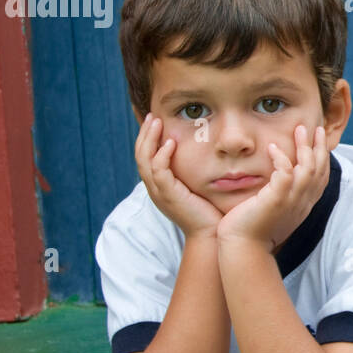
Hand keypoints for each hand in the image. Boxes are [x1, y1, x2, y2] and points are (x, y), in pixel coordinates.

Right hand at [135, 112, 223, 238]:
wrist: (211, 235)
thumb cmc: (209, 213)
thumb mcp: (197, 188)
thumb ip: (193, 173)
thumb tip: (204, 154)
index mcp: (160, 187)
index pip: (146, 158)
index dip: (148, 139)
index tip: (155, 121)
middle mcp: (155, 189)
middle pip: (140, 156)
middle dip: (145, 134)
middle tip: (152, 116)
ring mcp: (160, 193)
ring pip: (145, 160)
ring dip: (150, 139)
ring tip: (156, 122)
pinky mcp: (169, 195)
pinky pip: (159, 171)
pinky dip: (162, 155)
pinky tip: (171, 142)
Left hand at [216, 124, 330, 251]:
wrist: (244, 249)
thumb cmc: (254, 231)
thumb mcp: (275, 211)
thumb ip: (282, 195)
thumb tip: (281, 180)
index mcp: (304, 205)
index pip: (321, 178)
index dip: (323, 157)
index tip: (319, 140)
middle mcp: (303, 203)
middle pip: (319, 169)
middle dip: (320, 146)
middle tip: (316, 127)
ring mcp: (292, 201)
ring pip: (307, 168)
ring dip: (305, 147)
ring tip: (299, 128)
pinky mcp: (276, 200)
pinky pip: (286, 174)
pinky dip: (281, 159)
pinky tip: (272, 148)